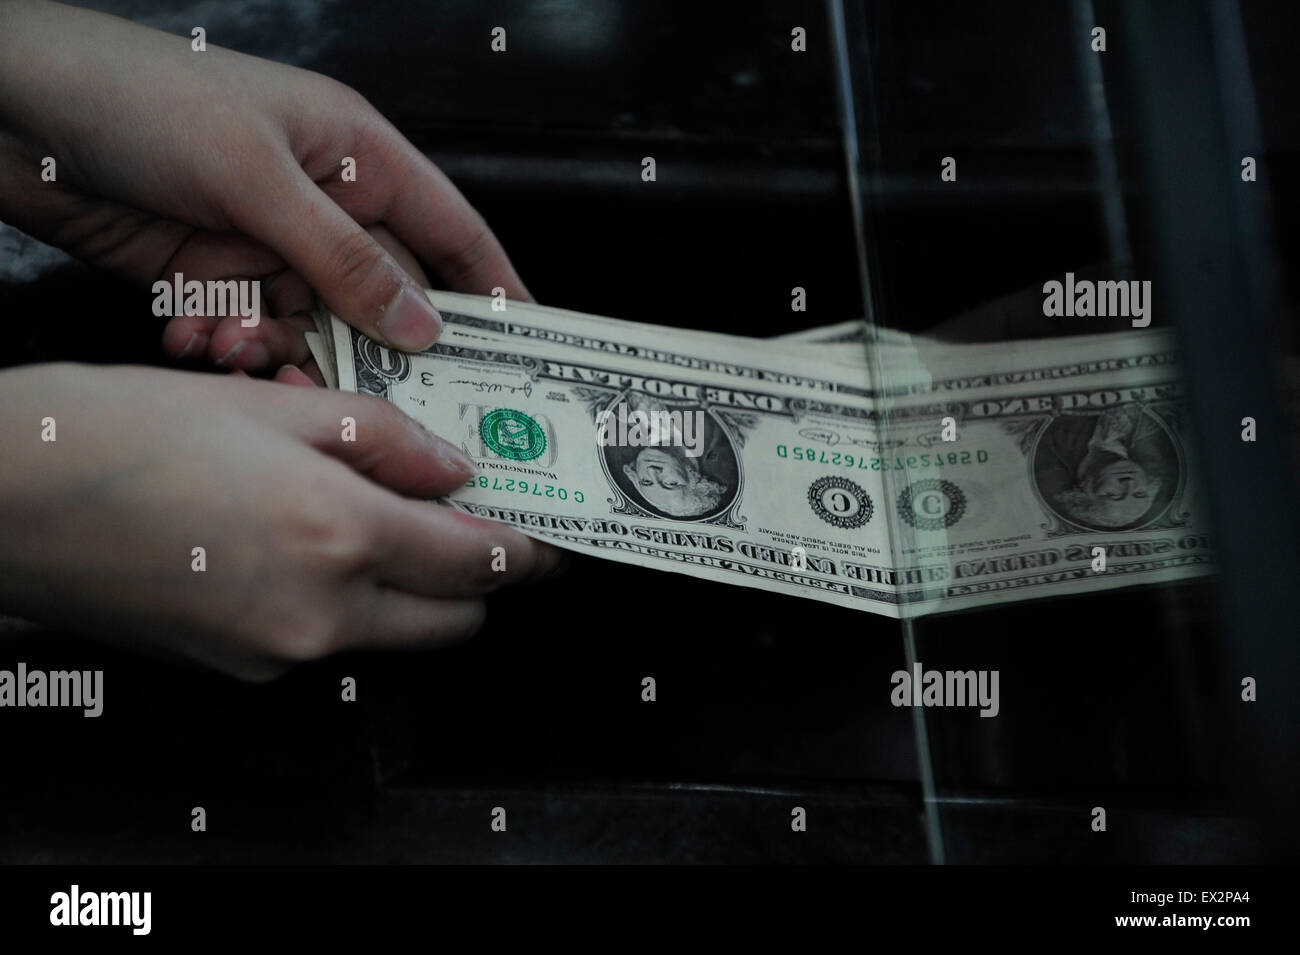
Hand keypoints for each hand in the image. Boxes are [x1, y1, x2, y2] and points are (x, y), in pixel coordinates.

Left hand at [0, 0, 529, 373]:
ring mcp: (265, 242)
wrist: (11, 108)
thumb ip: (343, 259)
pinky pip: (246, 333)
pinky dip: (223, 347)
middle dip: (367, 348)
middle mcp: (321, 204)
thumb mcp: (255, 176)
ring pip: (309, 328)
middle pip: (381, 298)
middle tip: (371, 403)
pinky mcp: (211, 274)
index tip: (527, 348)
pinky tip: (188, 335)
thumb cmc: (140, 99)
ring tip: (234, 348)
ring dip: (276, 352)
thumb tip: (422, 326)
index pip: (451, 229)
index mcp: (356, 155)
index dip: (493, 288)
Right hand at [0, 364, 561, 679]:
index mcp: (340, 535)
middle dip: (483, 579)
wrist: (4, 498)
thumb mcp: (270, 404)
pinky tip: (318, 542)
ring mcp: (277, 651)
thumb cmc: (122, 432)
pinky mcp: (239, 667)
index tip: (556, 538)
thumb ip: (383, 439)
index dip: (532, 552)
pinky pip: (329, 641)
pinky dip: (350, 602)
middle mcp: (319, 613)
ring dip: (417, 591)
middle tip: (484, 524)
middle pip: (452, 621)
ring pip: (394, 635)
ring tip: (396, 520)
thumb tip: (455, 468)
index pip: (481, 565)